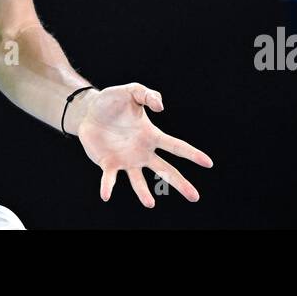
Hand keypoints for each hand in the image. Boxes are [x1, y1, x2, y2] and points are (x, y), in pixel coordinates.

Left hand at [74, 82, 212, 207]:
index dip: (192, 154)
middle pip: (165, 170)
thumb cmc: (112, 101)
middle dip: (180, 183)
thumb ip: (147, 94)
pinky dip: (108, 187)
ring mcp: (126, 160)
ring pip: (139, 181)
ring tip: (150, 204)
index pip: (176, 146)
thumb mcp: (131, 91)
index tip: (208, 163)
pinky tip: (106, 195)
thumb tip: (161, 107)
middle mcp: (142, 152)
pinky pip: (109, 178)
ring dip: (143, 192)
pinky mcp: (108, 164)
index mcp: (151, 136)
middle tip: (195, 197)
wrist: (88, 112)